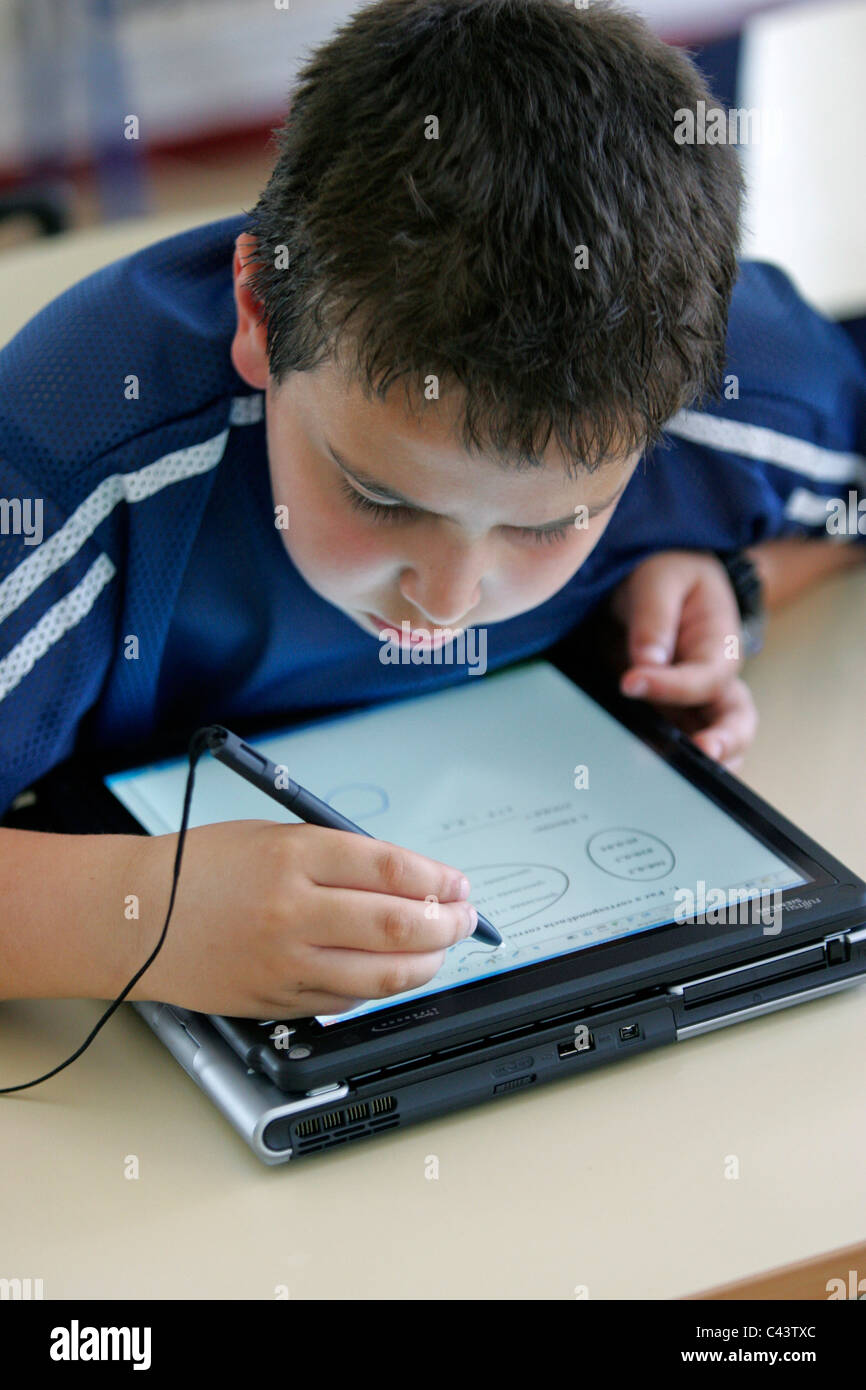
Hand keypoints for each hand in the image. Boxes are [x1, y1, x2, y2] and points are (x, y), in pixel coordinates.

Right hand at [122, 820, 477, 1017]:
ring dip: (425, 964)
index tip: (457, 884)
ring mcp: (284, 963)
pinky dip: (377, 987)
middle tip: (463, 919)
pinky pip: (345, 1000)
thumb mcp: (273, 836)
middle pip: (397, 926)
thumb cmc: (201, 868)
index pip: (391, 871)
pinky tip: (386, 972)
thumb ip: (338, 857)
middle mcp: (292, 911)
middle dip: (446, 924)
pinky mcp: (275, 1001)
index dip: (438, 881)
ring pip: (381, 975)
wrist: (135, 918)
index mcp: (294, 856)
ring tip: (438, 951)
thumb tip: (408, 881)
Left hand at [606, 550, 757, 771]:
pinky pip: (669, 748)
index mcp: (721, 650)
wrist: (654, 586)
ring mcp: (692, 709)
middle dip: (723, 746)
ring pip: (709, 750)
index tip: (630, 681)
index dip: (671, 686)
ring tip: (661, 779)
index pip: (704, 679)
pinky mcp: (666, 718)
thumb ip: (654, 619)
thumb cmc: (667, 577)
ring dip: (693, 768)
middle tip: (700, 756)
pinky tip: (630, 773)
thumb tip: (646, 662)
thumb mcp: (661, 579)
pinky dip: (660, 765)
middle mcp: (714, 687)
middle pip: (735, 728)